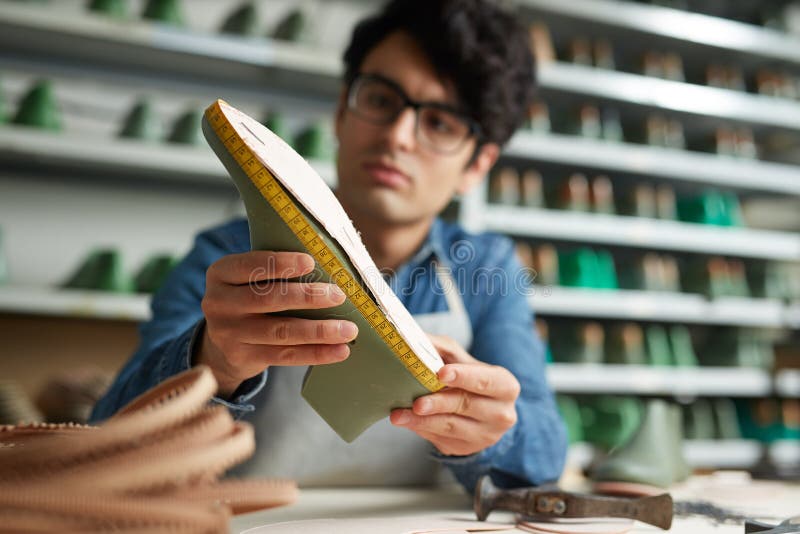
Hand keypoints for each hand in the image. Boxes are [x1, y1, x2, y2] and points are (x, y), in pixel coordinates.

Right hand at [195, 251, 357, 397]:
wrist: (222, 344)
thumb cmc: (250, 297)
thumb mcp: (249, 279)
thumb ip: (274, 270)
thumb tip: (329, 266)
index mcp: (221, 274)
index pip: (250, 265)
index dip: (280, 263)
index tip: (310, 262)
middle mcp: (219, 303)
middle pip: (268, 299)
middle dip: (307, 297)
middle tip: (339, 295)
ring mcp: (229, 333)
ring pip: (280, 331)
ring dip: (319, 331)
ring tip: (349, 329)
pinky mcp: (244, 358)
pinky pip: (285, 355)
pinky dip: (316, 353)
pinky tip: (339, 351)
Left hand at [389, 334, 519, 455]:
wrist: (479, 411)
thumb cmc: (468, 378)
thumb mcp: (460, 359)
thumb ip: (441, 348)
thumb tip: (411, 339)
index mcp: (506, 387)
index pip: (485, 381)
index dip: (463, 377)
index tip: (441, 373)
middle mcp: (501, 414)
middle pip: (466, 405)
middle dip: (438, 403)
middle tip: (416, 402)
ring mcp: (485, 436)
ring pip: (451, 427)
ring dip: (422, 421)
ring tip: (399, 415)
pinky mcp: (466, 449)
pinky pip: (441, 439)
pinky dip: (421, 429)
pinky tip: (406, 421)